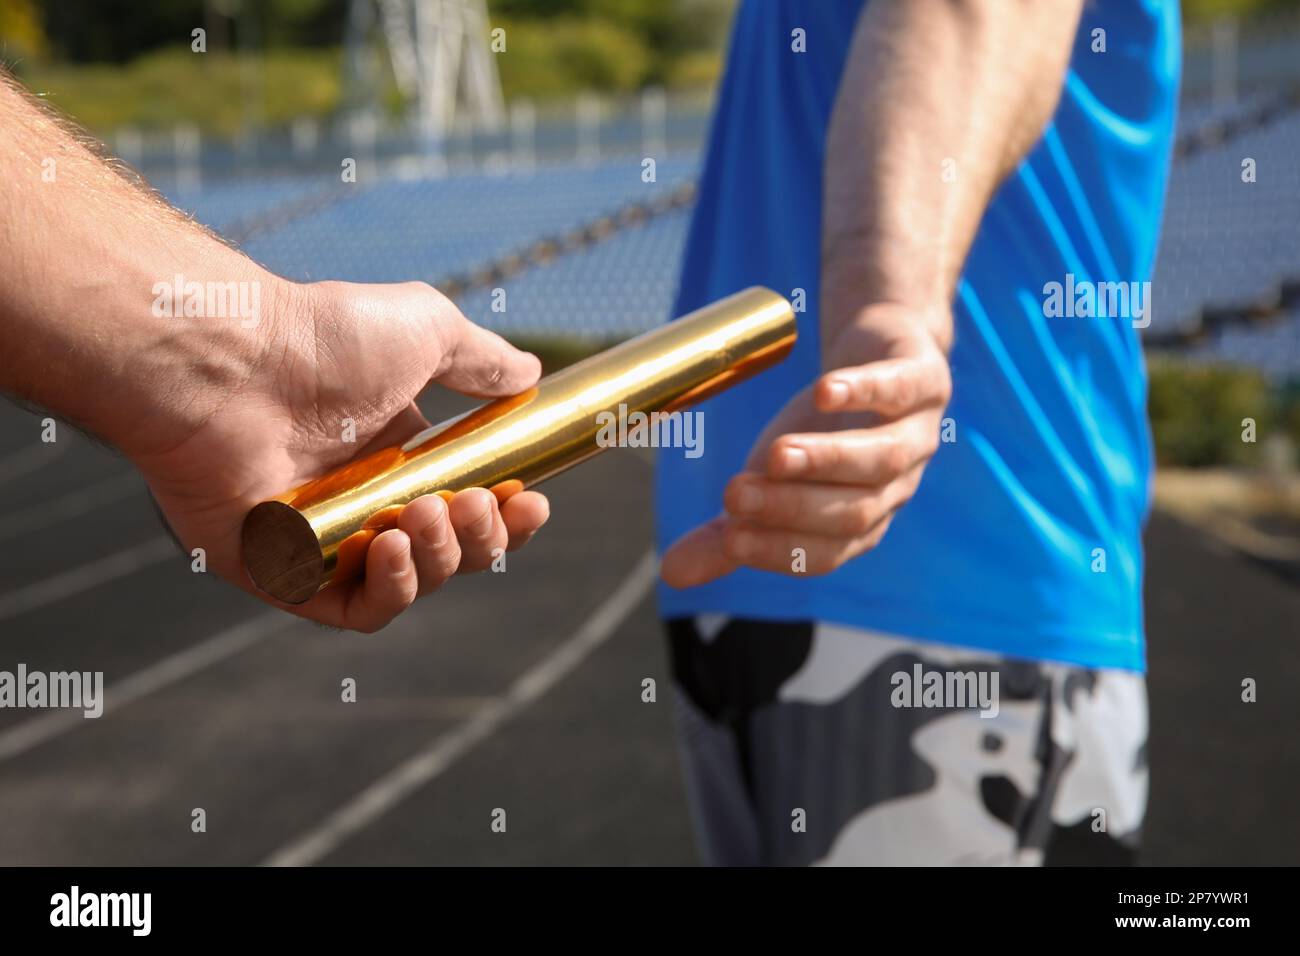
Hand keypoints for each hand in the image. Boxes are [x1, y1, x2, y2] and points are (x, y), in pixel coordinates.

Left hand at [121, 277, 549, 631]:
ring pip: (411, 583)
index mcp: (401, 454)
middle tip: (472, 502)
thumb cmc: (324, 340)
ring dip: (440, 558)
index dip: (511, 514)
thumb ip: (483, 359)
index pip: (472, 504)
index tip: (535, 502)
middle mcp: (367, 500)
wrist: (234, 364)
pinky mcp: (284, 573)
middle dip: (481, 538)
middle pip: (451, 551)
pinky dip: (388, 591)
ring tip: (426, 511)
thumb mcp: (428, 330)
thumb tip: (532, 375)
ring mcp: (326, 540)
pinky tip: (391, 549)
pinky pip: (351, 610)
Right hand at [661, 303, 950, 586]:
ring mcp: (916, 436)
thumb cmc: (818, 429)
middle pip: (852, 511)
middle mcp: (895, 488)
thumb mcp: (768, 480)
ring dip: (826, 460)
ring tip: (775, 455)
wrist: (875, 352)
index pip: (824, 553)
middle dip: (793, 507)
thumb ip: (729, 529)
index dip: (779, 550)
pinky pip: (899, 392)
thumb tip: (670, 573)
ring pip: (879, 459)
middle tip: (736, 496)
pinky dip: (864, 394)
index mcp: (858, 524)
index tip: (730, 539)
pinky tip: (824, 392)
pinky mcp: (924, 382)